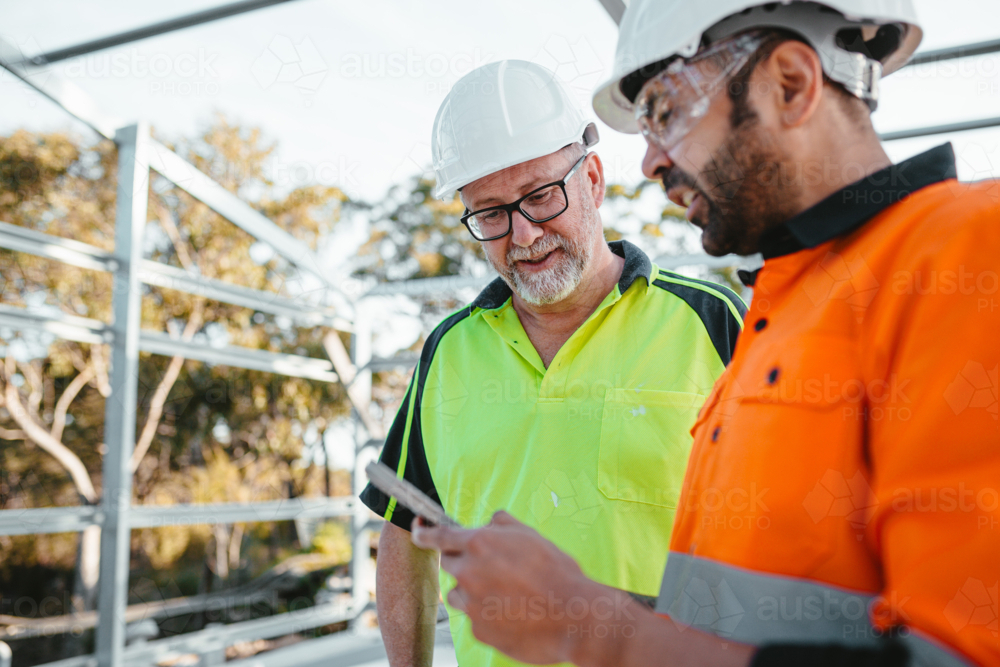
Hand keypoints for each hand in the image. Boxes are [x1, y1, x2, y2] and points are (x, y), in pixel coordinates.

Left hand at [412, 511, 624, 664]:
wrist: (574, 616)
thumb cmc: (557, 572)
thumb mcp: (531, 535)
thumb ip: (502, 523)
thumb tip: (490, 522)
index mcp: (480, 544)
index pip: (437, 535)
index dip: (423, 532)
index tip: (417, 529)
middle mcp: (469, 572)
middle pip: (449, 564)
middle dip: (463, 562)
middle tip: (491, 568)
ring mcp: (472, 604)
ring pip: (459, 593)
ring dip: (473, 591)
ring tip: (507, 593)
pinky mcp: (479, 630)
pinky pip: (475, 619)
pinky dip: (489, 615)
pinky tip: (515, 613)